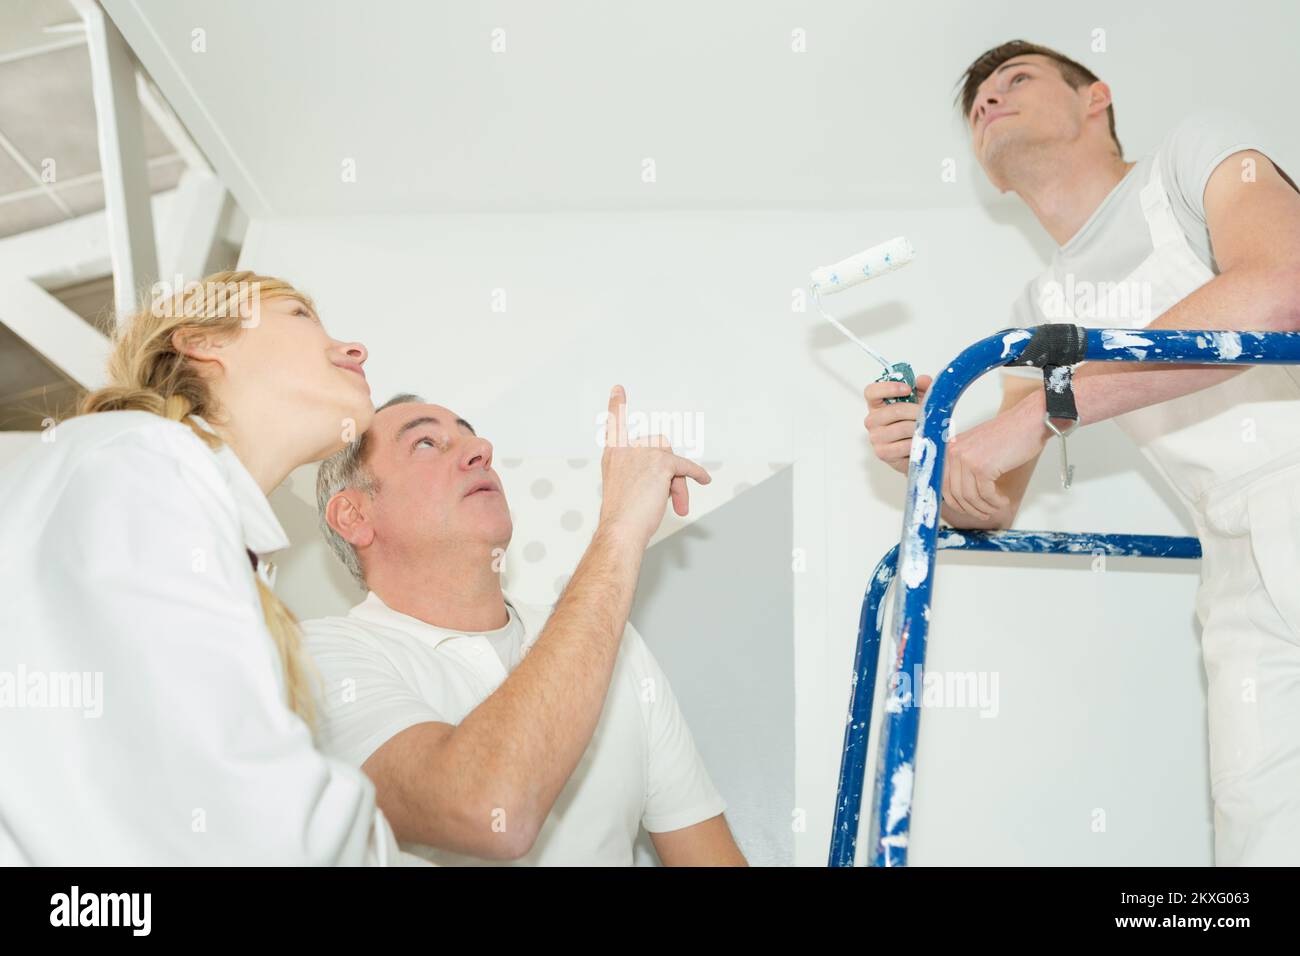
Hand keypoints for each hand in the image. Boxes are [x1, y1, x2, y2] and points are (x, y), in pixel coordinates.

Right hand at [597, 385, 711, 546]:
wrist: (621, 529)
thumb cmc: (623, 516)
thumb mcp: (626, 488)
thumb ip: (642, 472)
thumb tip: (673, 472)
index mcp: (613, 455)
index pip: (615, 425)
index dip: (617, 406)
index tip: (619, 389)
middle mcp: (625, 449)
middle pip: (659, 448)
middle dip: (667, 471)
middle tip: (666, 496)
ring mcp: (643, 453)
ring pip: (672, 461)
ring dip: (676, 482)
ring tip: (674, 504)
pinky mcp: (662, 463)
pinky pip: (686, 467)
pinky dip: (697, 474)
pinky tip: (704, 479)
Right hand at [863, 373, 933, 473]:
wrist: (920, 449)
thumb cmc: (916, 423)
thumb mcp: (921, 402)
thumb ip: (923, 388)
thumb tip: (923, 380)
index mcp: (877, 405)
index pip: (871, 392)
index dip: (888, 388)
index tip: (908, 389)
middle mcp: (872, 421)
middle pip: (894, 410)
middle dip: (917, 411)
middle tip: (930, 413)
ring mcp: (875, 438)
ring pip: (902, 428)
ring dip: (920, 427)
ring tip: (930, 428)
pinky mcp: (883, 453)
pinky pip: (904, 445)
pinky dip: (917, 442)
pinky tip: (923, 441)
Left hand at [942, 400, 1048, 519]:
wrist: (1029, 421)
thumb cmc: (1009, 434)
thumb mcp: (977, 447)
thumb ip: (965, 465)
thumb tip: (960, 493)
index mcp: (951, 447)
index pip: (943, 483)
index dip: (955, 502)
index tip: (966, 509)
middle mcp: (954, 452)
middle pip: (955, 493)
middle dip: (969, 508)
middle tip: (983, 514)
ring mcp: (967, 459)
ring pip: (969, 496)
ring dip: (984, 507)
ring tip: (995, 507)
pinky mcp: (983, 466)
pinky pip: (985, 494)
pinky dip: (994, 502)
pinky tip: (1002, 501)